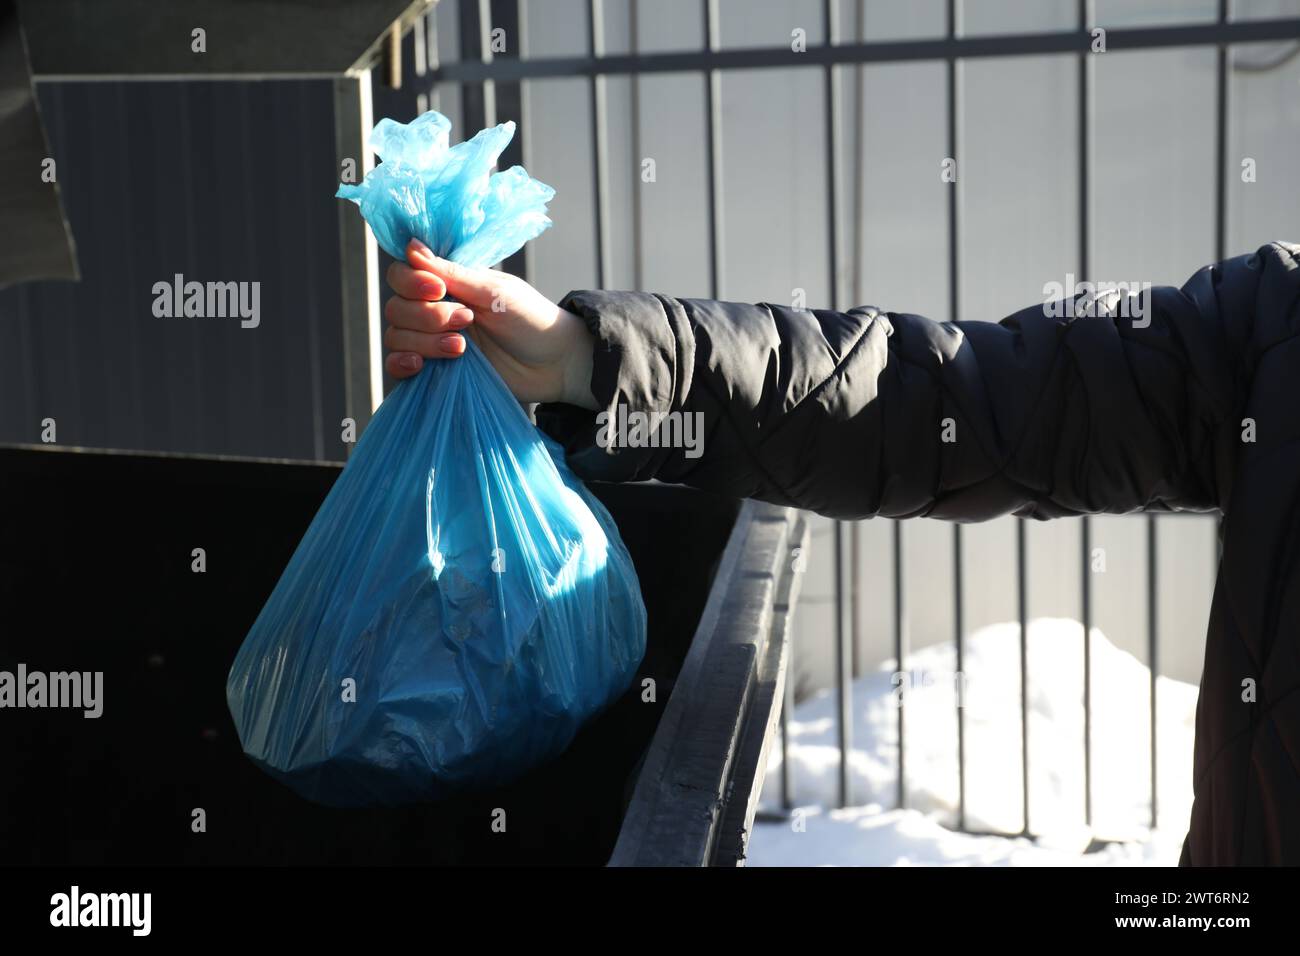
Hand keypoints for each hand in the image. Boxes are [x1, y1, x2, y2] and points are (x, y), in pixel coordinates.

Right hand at [384, 238, 596, 407]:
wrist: (553, 364)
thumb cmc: (531, 320)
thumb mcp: (494, 292)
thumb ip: (452, 273)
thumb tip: (412, 247)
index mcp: (447, 282)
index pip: (402, 273)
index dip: (412, 282)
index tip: (440, 290)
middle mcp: (434, 308)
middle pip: (397, 307)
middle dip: (428, 316)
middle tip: (466, 322)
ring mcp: (432, 340)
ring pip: (397, 336)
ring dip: (425, 341)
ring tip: (462, 348)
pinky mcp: (435, 370)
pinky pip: (397, 366)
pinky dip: (401, 364)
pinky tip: (421, 366)